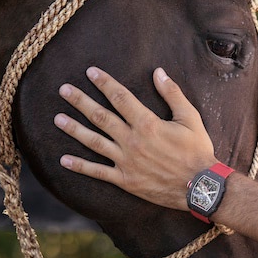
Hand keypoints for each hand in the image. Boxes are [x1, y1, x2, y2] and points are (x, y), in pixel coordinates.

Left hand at [54, 66, 216, 211]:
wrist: (200, 186)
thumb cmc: (197, 150)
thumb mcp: (190, 118)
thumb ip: (172, 93)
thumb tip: (158, 71)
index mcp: (148, 123)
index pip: (120, 97)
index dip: (104, 83)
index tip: (90, 72)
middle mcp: (132, 141)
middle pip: (101, 117)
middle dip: (80, 101)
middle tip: (64, 90)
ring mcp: (126, 161)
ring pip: (94, 142)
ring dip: (74, 130)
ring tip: (58, 118)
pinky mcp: (125, 180)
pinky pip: (98, 172)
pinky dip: (80, 166)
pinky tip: (64, 159)